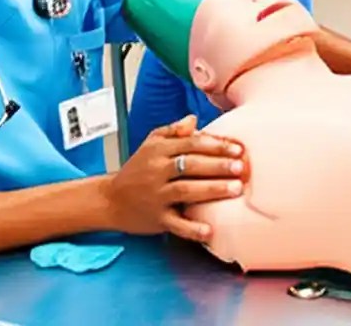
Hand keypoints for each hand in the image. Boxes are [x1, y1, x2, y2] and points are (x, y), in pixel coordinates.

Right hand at [103, 116, 245, 240]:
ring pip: (185, 191)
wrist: (109, 200)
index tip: (238, 148)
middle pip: (190, 165)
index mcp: (158, 150)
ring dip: (212, 189)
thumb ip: (173, 131)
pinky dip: (192, 228)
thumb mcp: (150, 144)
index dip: (216, 145)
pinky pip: (176, 224)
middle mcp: (156, 171)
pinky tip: (210, 231)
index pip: (191, 144)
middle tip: (241, 167)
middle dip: (218, 166)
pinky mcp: (156, 218)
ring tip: (236, 189)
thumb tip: (194, 119)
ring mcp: (156, 196)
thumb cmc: (136, 169)